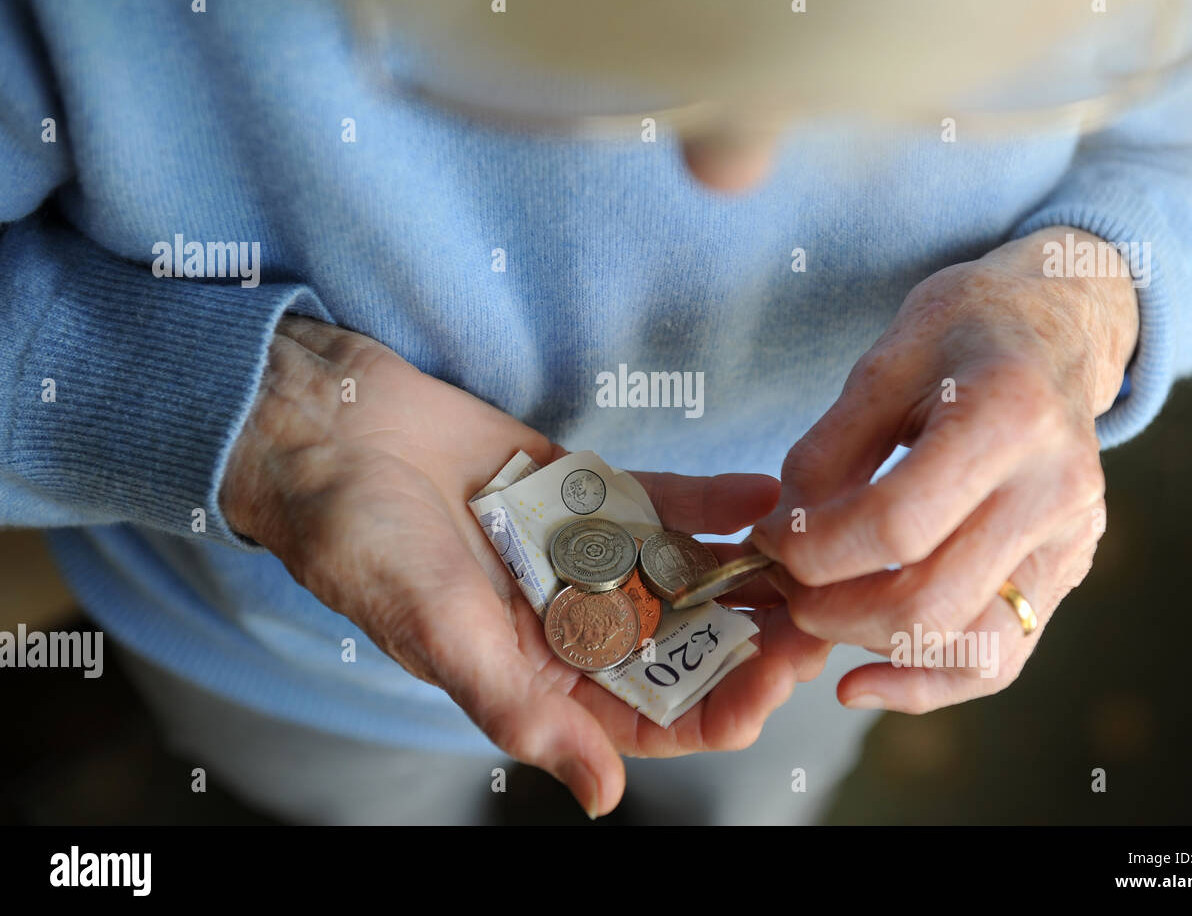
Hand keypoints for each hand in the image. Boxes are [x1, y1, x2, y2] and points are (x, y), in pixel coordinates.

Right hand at [221, 316, 828, 816]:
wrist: (330, 438)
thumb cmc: (367, 546)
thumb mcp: (445, 637)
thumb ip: (524, 713)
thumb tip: (602, 798)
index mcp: (539, 679)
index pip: (651, 715)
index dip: (718, 707)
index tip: (774, 683)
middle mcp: (570, 627)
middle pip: (683, 648)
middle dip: (751, 639)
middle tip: (817, 616)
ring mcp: (584, 560)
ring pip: (683, 579)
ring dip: (744, 574)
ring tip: (811, 561)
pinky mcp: (585, 495)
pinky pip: (660, 507)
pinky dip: (709, 505)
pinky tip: (760, 498)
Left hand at [751, 227, 1138, 712]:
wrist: (1051, 328)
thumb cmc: (961, 332)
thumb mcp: (882, 364)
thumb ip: (828, 454)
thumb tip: (778, 541)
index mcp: (1008, 416)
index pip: (898, 525)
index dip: (814, 549)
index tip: (767, 542)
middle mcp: (1055, 488)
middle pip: (932, 601)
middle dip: (832, 611)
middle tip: (781, 586)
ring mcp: (1072, 538)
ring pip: (971, 645)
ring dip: (874, 646)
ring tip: (818, 614)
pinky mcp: (1068, 571)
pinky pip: (1001, 657)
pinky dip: (927, 682)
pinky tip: (860, 682)